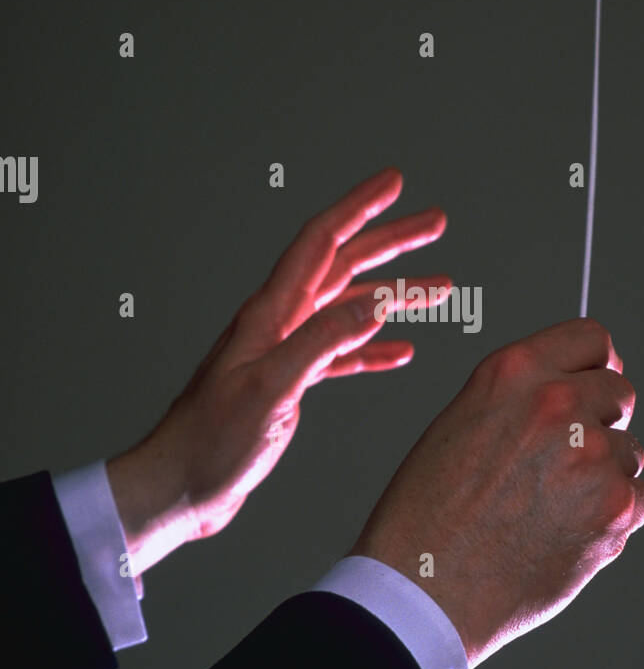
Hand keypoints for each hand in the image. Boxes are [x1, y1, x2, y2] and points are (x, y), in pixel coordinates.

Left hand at [108, 168, 449, 576]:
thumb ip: (322, 342)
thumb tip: (374, 304)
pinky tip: (402, 352)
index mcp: (270, 314)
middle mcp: (278, 323)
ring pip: (348, 310)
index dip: (359, 208)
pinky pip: (340, 356)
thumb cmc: (210, 441)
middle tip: (435, 223)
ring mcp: (283, 354)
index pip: (321, 243)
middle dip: (390, 243)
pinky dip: (373, 349)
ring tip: (439, 289)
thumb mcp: (271, 388)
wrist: (178, 485)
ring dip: (393, 296)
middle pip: (343, 267)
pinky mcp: (287, 387)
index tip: (394, 183)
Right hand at [353, 318, 643, 666]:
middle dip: (602, 422)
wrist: (424, 591)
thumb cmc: (427, 515)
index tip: (597, 384)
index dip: (597, 365)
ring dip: (604, 476)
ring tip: (549, 511)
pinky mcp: (615, 508)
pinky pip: (642, 498)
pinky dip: (614, 518)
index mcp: (512, 372)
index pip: (591, 339)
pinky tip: (566, 535)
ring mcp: (591, 455)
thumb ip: (520, 400)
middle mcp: (556, 402)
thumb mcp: (461, 423)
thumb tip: (581, 394)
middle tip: (564, 465)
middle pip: (619, 392)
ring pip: (630, 452)